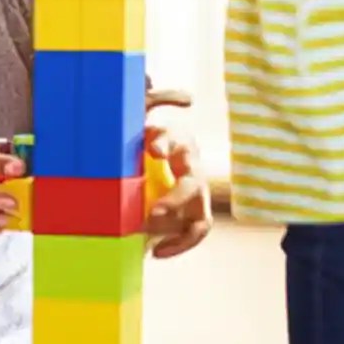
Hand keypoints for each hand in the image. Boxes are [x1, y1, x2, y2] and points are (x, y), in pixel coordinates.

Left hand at [143, 88, 212, 258]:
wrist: (154, 157)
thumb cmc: (148, 137)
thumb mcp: (143, 115)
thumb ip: (156, 99)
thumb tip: (166, 89)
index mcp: (179, 142)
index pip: (174, 139)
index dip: (165, 141)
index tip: (152, 149)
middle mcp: (192, 168)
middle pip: (192, 185)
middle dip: (175, 199)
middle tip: (155, 212)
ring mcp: (195, 194)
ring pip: (199, 218)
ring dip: (180, 233)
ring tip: (157, 244)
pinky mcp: (192, 213)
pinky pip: (193, 233)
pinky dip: (178, 245)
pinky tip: (157, 253)